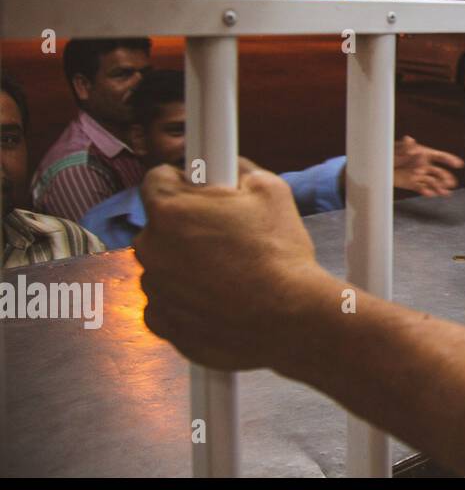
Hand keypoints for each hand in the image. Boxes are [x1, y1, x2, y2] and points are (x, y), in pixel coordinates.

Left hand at [136, 159, 339, 371]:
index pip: (157, 178)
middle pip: (160, 225)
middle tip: (228, 234)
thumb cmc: (280, 255)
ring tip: (232, 271)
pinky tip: (222, 297)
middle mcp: (150, 248)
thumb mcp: (272, 191)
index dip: (185, 181)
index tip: (203, 191)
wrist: (288, 318)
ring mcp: (153, 289)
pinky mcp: (161, 323)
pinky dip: (187, 299)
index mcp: (170, 210)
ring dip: (187, 263)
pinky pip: (167, 301)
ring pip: (164, 264)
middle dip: (188, 225)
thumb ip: (240, 170)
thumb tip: (231, 166)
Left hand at [392, 136, 463, 195]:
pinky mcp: (411, 183)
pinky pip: (421, 188)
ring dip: (439, 187)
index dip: (449, 160)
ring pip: (432, 181)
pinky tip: (430, 194)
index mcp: (423, 154)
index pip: (439, 156)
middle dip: (446, 178)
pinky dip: (426, 191)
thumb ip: (403, 145)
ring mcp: (418, 175)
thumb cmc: (389, 153)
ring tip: (445, 193)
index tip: (459, 164)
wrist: (379, 166)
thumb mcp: (395, 148)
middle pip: (438, 172)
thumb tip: (410, 139)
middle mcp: (423, 165)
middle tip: (452, 183)